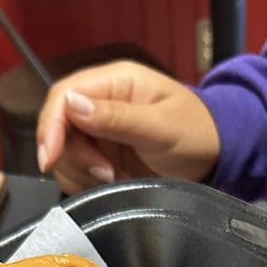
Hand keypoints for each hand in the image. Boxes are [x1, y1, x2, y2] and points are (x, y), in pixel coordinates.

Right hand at [36, 60, 220, 194]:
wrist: (216, 158)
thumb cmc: (197, 133)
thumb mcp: (160, 127)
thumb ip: (117, 117)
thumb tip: (72, 105)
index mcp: (114, 82)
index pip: (63, 96)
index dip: (51, 127)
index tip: (50, 158)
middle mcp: (100, 103)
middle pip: (59, 128)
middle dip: (74, 157)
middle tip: (106, 175)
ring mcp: (100, 131)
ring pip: (65, 154)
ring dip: (82, 173)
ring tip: (117, 179)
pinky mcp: (103, 156)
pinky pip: (77, 171)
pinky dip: (88, 184)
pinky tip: (116, 184)